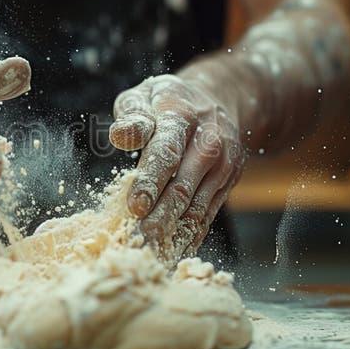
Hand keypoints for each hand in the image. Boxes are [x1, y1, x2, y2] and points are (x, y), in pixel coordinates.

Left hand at [109, 74, 245, 263]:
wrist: (220, 99)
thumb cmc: (169, 101)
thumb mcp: (145, 94)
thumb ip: (132, 114)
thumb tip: (121, 135)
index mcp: (181, 116)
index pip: (166, 153)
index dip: (150, 181)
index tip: (134, 207)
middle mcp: (209, 142)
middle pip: (183, 187)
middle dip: (160, 218)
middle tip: (138, 241)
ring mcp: (223, 165)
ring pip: (197, 207)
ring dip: (173, 234)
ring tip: (150, 254)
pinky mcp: (228, 183)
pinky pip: (207, 215)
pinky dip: (189, 237)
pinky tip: (171, 253)